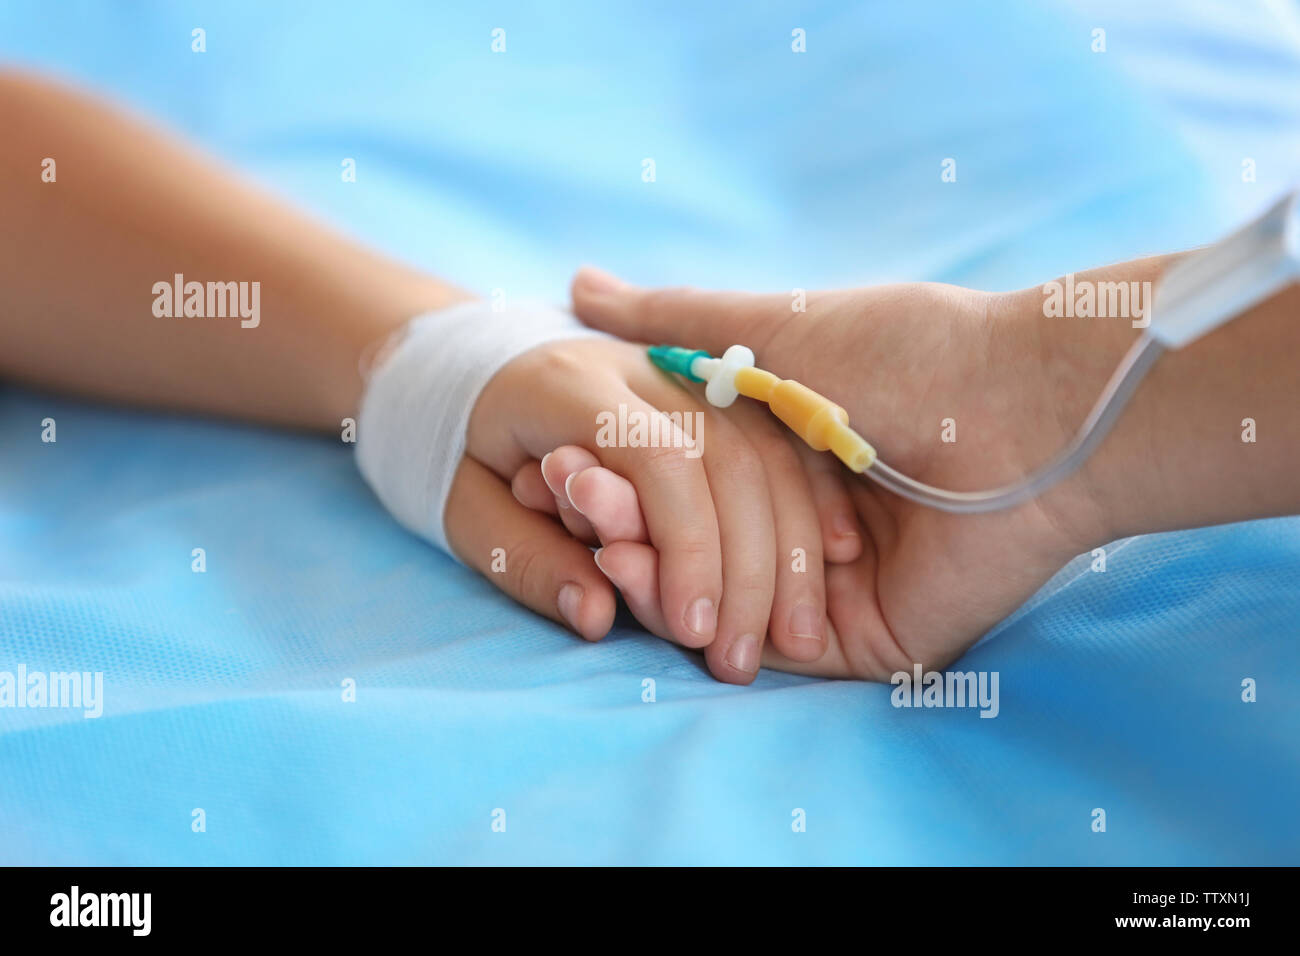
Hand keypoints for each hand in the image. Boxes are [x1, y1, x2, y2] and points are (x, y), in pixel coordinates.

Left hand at [443, 335, 863, 682]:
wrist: (465, 361)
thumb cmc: (458, 447)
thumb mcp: (462, 509)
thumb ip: (523, 558)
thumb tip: (598, 617)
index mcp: (571, 386)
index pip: (658, 459)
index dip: (687, 548)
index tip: (695, 630)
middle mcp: (642, 368)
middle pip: (730, 457)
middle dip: (750, 567)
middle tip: (746, 660)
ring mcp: (686, 371)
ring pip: (769, 448)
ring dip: (794, 545)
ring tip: (801, 636)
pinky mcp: (716, 387)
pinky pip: (782, 438)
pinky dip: (812, 500)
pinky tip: (836, 558)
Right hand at [568, 269, 1124, 677]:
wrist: (1017, 411)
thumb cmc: (905, 355)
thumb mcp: (769, 328)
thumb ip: (675, 320)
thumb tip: (578, 282)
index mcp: (795, 456)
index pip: (686, 483)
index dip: (623, 474)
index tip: (560, 459)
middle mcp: (810, 525)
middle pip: (696, 547)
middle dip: (627, 526)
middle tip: (565, 500)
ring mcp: (834, 590)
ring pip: (718, 601)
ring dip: (650, 573)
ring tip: (597, 540)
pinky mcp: (863, 642)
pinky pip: (764, 644)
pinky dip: (698, 616)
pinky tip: (641, 581)